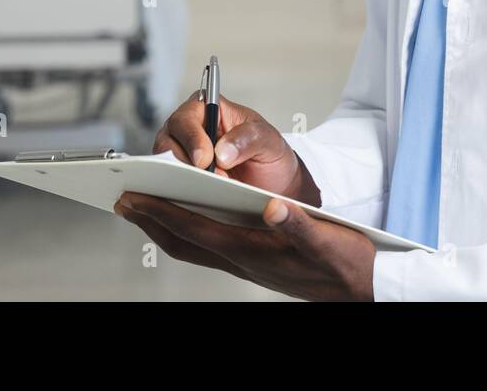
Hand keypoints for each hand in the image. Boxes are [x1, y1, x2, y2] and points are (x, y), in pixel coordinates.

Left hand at [114, 192, 375, 301]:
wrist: (363, 288)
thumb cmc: (346, 261)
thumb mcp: (328, 239)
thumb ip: (299, 224)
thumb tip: (274, 207)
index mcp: (254, 251)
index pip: (197, 230)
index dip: (163, 214)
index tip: (135, 197)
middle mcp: (244, 261)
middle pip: (184, 242)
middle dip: (151, 222)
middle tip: (123, 201)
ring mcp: (247, 264)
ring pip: (194, 246)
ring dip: (166, 227)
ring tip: (145, 208)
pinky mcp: (256, 262)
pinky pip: (210, 246)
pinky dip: (190, 231)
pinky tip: (189, 218)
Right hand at [152, 91, 319, 205]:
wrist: (274, 186)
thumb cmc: (269, 155)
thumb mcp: (270, 142)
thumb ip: (250, 138)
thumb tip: (222, 151)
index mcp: (209, 109)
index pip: (186, 118)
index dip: (191, 138)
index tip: (205, 159)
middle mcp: (189, 130)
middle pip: (167, 143)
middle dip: (183, 164)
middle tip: (205, 180)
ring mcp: (181, 156)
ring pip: (165, 168)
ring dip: (182, 182)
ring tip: (207, 193)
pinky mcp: (180, 181)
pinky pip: (170, 188)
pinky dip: (181, 196)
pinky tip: (198, 203)